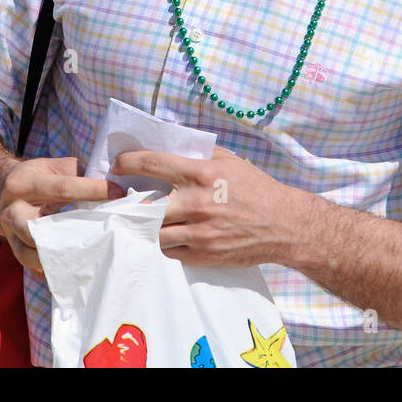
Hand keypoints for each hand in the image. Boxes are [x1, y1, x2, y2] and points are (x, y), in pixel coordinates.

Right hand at [0, 156, 124, 278]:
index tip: (117, 193)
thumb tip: (110, 185)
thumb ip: (78, 173)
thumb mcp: (53, 166)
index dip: (92, 190)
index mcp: (24, 183)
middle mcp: (12, 210)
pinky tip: (72, 271)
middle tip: (99, 235)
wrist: (0, 191)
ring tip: (87, 256)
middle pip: (35, 227)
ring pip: (29, 254)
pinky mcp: (15, 250)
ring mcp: (10, 234)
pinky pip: (32, 268)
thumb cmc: (37, 177)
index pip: (62, 188)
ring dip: (57, 258)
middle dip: (68, 233)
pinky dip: (51, 272)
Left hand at [111, 146, 310, 267]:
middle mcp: (196, 203)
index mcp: (200, 174)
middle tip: (129, 199)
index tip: (117, 165)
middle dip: (135, 202)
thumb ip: (199, 153)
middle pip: (146, 205)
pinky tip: (172, 236)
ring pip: (155, 232)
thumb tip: (170, 146)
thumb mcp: (230, 160)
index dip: (127, 163)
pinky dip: (167, 244)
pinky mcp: (203, 254)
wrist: (283, 224)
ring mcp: (199, 232)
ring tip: (151, 221)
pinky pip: (170, 251)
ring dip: (151, 226)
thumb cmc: (256, 189)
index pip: (151, 164)